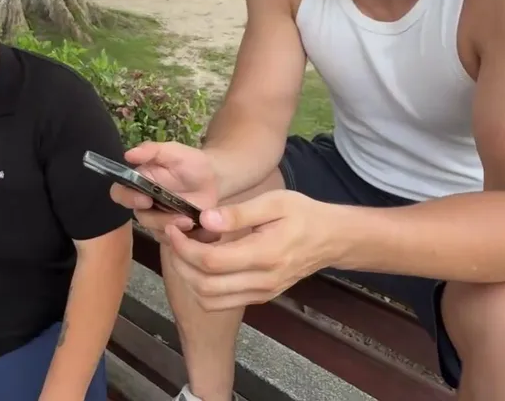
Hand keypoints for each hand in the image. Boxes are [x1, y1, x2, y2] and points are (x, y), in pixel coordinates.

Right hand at [110, 142, 218, 242]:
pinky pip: (172, 240)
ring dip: (173, 227)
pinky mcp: (174, 232)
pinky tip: (196, 228)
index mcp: (140, 183)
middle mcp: (145, 204)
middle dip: (158, 219)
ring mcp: (159, 220)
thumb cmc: (191, 163)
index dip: (127, 199)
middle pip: (140, 217)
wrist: (216, 180)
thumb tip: (128, 155)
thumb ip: (152, 151)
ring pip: (156, 231)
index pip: (120, 193)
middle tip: (178, 216)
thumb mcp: (174, 152)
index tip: (146, 200)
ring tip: (190, 221)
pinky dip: (183, 236)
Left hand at [166, 190, 337, 311]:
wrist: (330, 239)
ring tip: (184, 252)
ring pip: (209, 300)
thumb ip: (238, 213)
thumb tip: (205, 219)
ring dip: (188, 279)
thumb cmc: (302, 214)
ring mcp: (261, 293)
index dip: (184, 247)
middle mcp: (262, 281)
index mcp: (265, 255)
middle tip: (174, 239)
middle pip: (204, 286)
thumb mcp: (274, 202)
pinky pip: (221, 302)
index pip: (211, 262)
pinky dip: (202, 287)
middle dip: (180, 263)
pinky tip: (201, 263)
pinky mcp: (260, 298)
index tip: (174, 228)